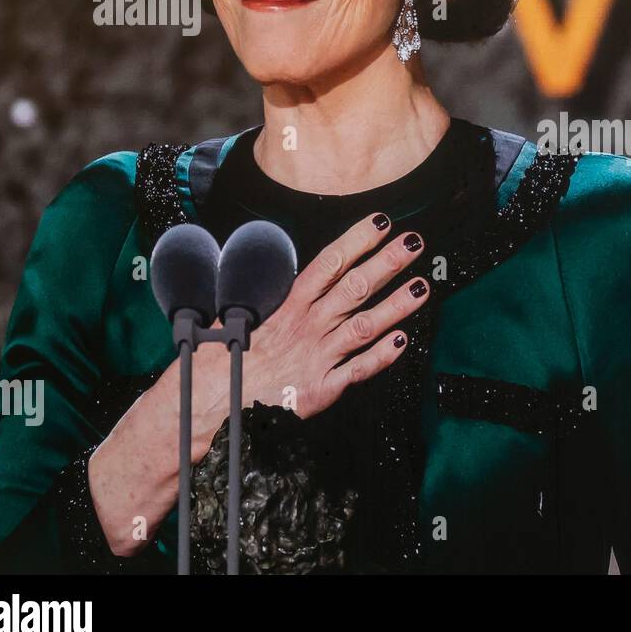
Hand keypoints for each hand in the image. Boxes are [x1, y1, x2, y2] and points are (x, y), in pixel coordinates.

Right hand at [187, 212, 430, 452]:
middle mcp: (307, 327)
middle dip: (387, 263)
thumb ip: (262, 294)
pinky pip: (357, 369)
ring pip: (364, 325)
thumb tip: (265, 267)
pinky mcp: (320, 388)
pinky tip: (404, 340)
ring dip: (396, 305)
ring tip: (422, 287)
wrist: (208, 408)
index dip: (357, 241)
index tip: (382, 223)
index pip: (328, 264)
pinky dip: (382, 355)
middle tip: (414, 243)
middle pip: (353, 288)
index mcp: (286, 306)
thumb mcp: (235, 316)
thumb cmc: (220, 363)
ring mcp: (317, 356)